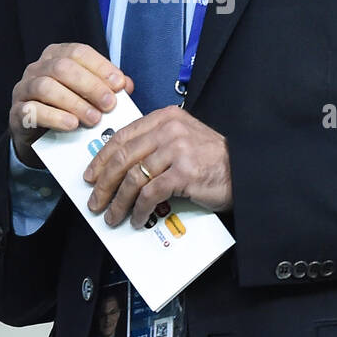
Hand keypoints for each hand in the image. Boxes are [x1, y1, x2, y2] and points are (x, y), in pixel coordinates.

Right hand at [9, 43, 133, 167]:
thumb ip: (107, 87)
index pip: (78, 52)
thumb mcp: (88, 96)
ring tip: (94, 119)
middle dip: (90, 85)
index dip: (100, 66)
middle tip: (110, 105)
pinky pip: (33, 110)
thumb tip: (127, 85)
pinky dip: (55, 117)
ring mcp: (24, 89)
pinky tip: (72, 125)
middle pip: (63, 68)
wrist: (38, 138)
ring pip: (46, 87)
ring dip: (74, 103)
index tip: (119, 84)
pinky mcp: (17, 113)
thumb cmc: (67, 110)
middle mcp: (37, 68)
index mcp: (55, 56)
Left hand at [82, 105, 232, 227]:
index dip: (102, 158)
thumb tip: (121, 167)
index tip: (91, 174)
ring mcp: (177, 150)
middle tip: (95, 200)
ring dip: (118, 201)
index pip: (123, 136)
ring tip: (112, 215)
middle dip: (104, 183)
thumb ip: (155, 143)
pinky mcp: (184, 173)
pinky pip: (151, 193)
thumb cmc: (213, 159)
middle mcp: (169, 130)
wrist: (245, 171)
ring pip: (133, 177)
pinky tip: (137, 219)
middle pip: (124, 157)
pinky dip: (140, 209)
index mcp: (166, 117)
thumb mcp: (183, 139)